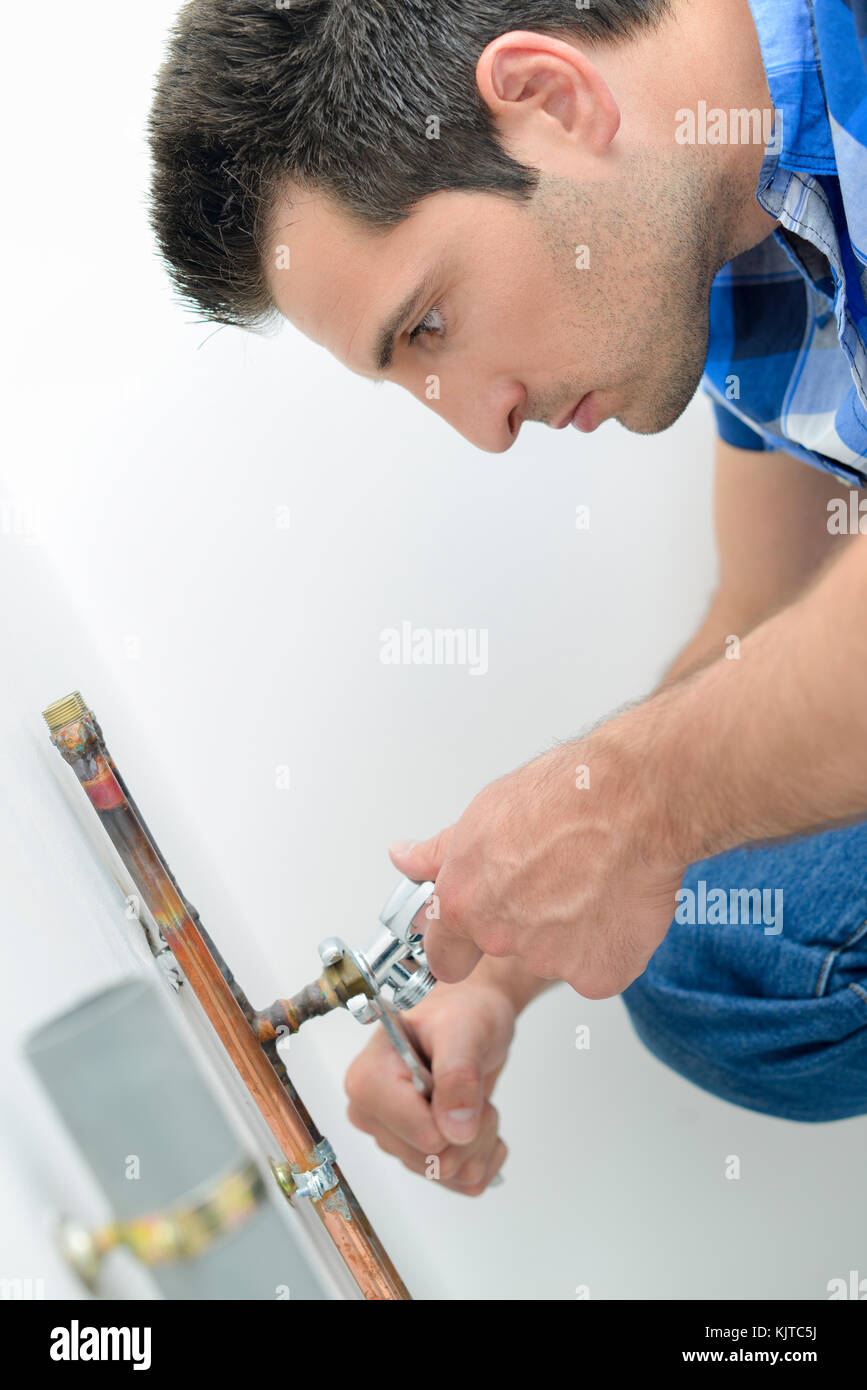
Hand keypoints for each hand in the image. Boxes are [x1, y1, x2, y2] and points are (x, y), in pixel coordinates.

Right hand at [344, 980, 513, 1195]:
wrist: (470, 1016)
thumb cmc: (460, 1012)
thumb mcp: (465, 1029)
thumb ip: (458, 1073)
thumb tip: (455, 1130)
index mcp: (367, 1083)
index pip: (424, 1137)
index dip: (456, 1114)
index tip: (459, 1077)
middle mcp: (370, 1115)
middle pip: (437, 1162)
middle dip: (471, 1129)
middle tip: (472, 1085)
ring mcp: (392, 1138)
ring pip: (450, 1174)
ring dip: (478, 1140)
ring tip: (473, 1098)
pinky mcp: (415, 1155)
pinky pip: (461, 1184)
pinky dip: (482, 1156)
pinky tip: (479, 1124)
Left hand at [389, 731, 685, 998]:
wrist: (636, 798)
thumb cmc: (566, 795)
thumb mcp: (483, 812)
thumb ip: (439, 852)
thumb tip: (405, 858)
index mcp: (464, 902)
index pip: (443, 956)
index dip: (460, 945)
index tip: (473, 935)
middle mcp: (500, 936)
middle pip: (505, 949)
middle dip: (524, 924)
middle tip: (554, 880)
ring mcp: (550, 959)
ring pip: (555, 956)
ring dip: (570, 932)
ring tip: (591, 879)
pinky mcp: (598, 973)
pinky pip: (598, 969)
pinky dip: (609, 945)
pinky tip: (616, 901)